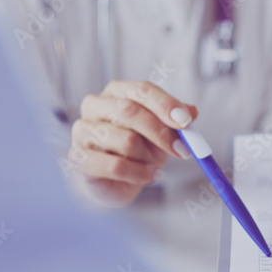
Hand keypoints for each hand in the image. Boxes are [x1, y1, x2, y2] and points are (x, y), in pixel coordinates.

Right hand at [68, 80, 198, 206]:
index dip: (166, 105)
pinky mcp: (79, 158)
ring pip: (125, 140)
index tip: (187, 122)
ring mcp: (82, 131)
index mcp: (116, 91)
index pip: (142, 90)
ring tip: (153, 165)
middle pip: (130, 111)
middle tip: (183, 150)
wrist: (116, 181)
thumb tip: (192, 111)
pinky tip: (148, 176)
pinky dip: (139, 173)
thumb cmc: (138, 149)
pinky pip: (116, 166)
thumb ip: (176, 121)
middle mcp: (95, 106)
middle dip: (161, 132)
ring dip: (148, 157)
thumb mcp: (162, 132)